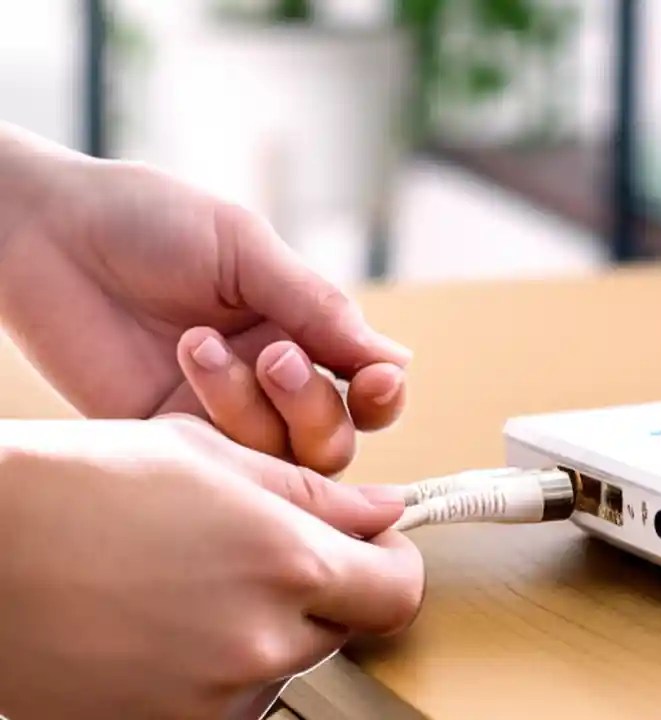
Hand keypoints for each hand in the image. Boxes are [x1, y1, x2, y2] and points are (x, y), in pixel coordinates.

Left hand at [0, 126, 409, 474]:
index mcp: (299, 330)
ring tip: (198, 343)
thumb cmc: (149, 221)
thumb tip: (398, 361)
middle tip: (274, 356)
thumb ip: (317, 307)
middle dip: (315, 406)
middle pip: (332, 439)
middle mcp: (269, 383)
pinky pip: (218, 465)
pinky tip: (183, 359)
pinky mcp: (167, 441)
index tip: (375, 379)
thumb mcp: (246, 250)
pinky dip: (213, 419)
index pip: (366, 387)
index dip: (380, 393)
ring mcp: (218, 417)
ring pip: (279, 459)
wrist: (42, 232)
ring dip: (254, 406)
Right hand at [0, 416, 423, 719]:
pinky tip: (162, 624)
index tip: (372, 546)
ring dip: (263, 630)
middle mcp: (260, 641)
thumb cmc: (72, 489)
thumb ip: (314, 492)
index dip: (391, 561)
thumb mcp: (209, 457)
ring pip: (282, 664)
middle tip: (263, 552)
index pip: (398, 589)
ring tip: (192, 584)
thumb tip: (380, 509)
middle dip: (323, 590)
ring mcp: (210, 697)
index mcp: (287, 563)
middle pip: (343, 628)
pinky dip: (212, 668)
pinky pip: (223, 700)